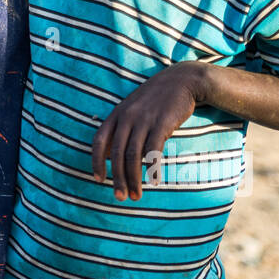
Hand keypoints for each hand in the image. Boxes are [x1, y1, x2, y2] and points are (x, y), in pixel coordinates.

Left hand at [91, 62, 205, 200]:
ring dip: (133, 178)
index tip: (99, 180)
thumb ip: (122, 128)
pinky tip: (154, 180)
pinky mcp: (162, 123)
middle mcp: (127, 117)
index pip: (99, 141)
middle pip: (117, 153)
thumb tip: (113, 155)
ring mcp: (144, 120)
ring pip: (134, 155)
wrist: (181, 80)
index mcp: (117, 114)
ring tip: (136, 195)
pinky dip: (152, 168)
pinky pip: (153, 150)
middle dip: (117, 178)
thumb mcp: (133, 109)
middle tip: (120, 197)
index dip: (97, 162)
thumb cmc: (156, 99)